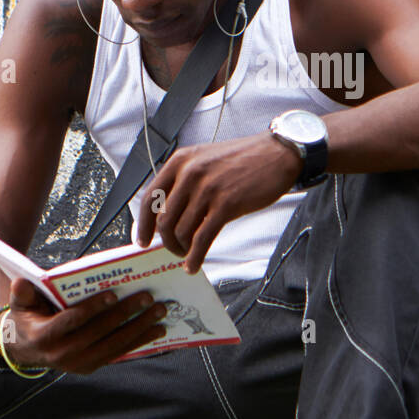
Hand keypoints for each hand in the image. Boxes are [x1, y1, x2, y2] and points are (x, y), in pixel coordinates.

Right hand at [0, 276, 169, 374]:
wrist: (26, 349)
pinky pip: (117, 354)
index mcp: (45, 337)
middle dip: (125, 315)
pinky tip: (156, 331)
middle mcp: (63, 354)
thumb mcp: (20, 304)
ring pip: (113, 346)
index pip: (72, 321)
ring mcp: (78, 363)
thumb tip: (20, 282)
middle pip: (99, 333)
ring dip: (139, 329)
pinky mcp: (90, 366)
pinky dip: (138, 342)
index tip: (113, 294)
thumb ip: (22, 293)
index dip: (93, 308)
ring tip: (159, 313)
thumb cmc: (27, 318)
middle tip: (147, 298)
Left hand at [135, 134, 302, 272]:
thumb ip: (184, 180)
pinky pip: (202, 238)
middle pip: (164, 220)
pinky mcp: (226, 204)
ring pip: (181, 231)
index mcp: (180, 161)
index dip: (143, 224)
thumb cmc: (242, 159)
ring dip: (182, 250)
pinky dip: (195, 256)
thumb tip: (167, 213)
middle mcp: (190, 173)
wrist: (276, 154)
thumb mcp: (205, 160)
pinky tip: (195, 264)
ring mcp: (208, 189)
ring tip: (188, 255)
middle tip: (172, 250)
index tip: (142, 240)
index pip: (149, 198)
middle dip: (166, 242)